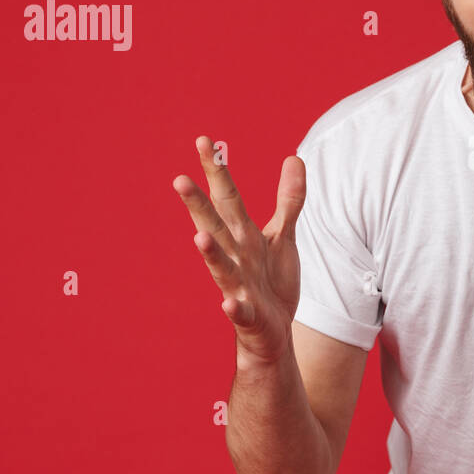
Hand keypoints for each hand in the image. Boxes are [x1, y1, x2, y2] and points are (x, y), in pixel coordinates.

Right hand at [173, 136, 306, 369]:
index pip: (227, 197)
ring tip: (198, 236)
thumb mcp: (283, 237)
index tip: (204, 141)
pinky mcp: (248, 314)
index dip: (217, 170)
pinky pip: (240, 311)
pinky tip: (228, 302)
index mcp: (242, 236)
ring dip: (209, 253)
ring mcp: (239, 285)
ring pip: (221, 267)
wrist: (273, 332)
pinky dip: (234, 307)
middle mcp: (235, 257)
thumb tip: (294, 157)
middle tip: (179, 180)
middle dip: (198, 204)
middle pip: (215, 226)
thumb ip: (289, 199)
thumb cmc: (271, 281)